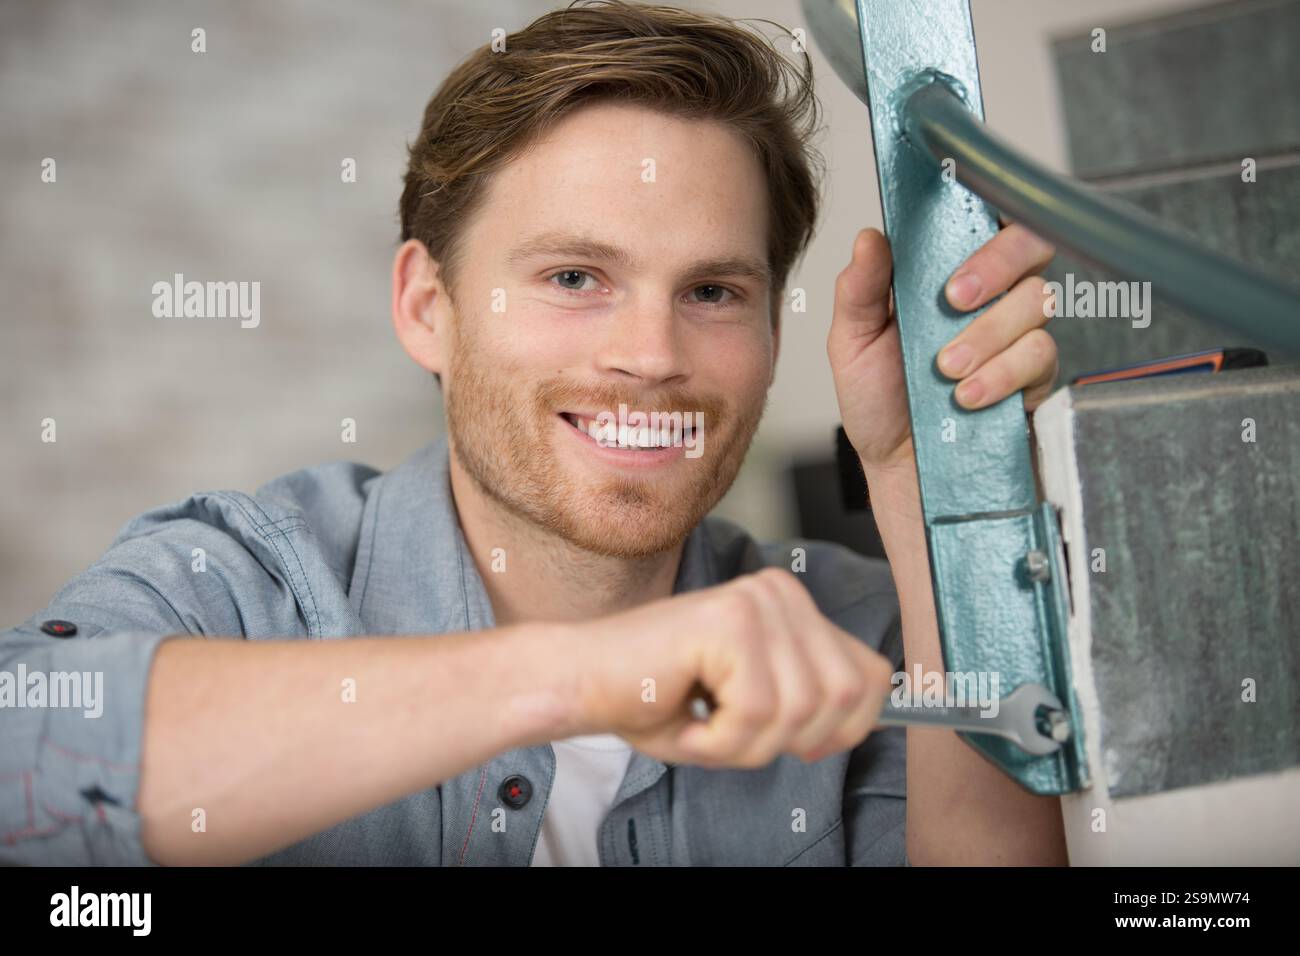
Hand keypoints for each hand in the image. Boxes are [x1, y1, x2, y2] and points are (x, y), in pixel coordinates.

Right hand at [573, 568, 893, 767]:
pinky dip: (718, 739)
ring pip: (800, 712)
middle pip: (843, 699)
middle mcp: (781, 591)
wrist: (582, 683)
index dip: (841, 728)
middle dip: (786, 741)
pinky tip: (685, 716)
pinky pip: (757, 713)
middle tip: (726, 729)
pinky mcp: (730, 622)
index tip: (786, 738)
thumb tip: (869, 719)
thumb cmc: (659, 699)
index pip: (872, 676)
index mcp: (792, 602)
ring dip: (744, 744)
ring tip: (700, 722)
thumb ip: (813, 701)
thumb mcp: (759, 704)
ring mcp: (757, 601)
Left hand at [827, 223, 1059, 473]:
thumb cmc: (881, 403)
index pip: (986, 217)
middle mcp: (993, 295)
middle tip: (953, 301)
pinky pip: (1041, 355)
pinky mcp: (1038, 377)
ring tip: (945, 371)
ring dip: (986, 335)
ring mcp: (1020, 333)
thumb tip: (870, 238)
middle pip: (1031, 243)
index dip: (985, 209)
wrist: (900, 471)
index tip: (958, 231)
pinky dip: (1001, 374)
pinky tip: (967, 398)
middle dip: (995, 265)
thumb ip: (860, 291)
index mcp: (948, 272)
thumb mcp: (853, 344)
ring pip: (1037, 301)